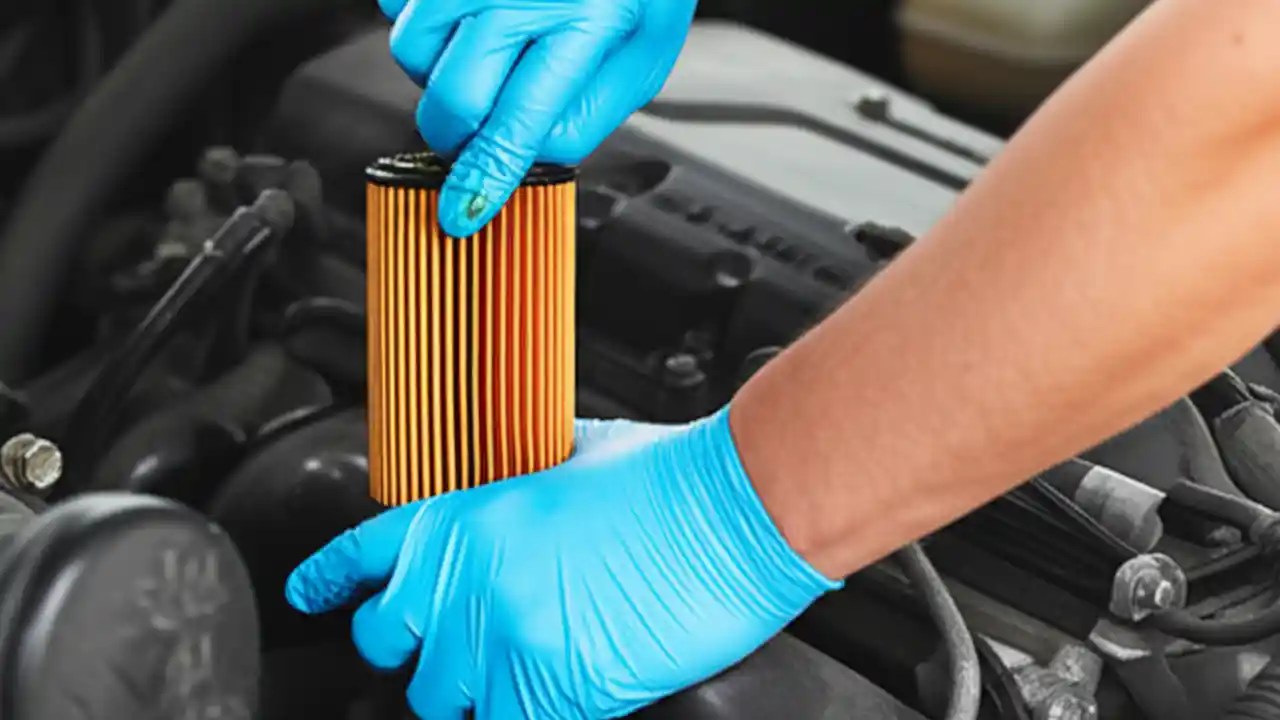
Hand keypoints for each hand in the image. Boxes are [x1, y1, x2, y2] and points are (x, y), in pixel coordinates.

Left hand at [285, 408, 838, 718]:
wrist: (733, 509)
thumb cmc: (669, 475)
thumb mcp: (570, 456)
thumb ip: (516, 485)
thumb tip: (507, 500)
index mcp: (464, 515)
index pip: (365, 557)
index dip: (328, 580)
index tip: (311, 596)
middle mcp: (465, 579)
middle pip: (392, 646)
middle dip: (419, 651)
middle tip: (462, 649)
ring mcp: (501, 639)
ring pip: (443, 701)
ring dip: (475, 693)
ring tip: (524, 669)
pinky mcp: (549, 691)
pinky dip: (521, 712)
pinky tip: (554, 690)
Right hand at [377, 0, 696, 237]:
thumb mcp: (644, 59)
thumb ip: (586, 117)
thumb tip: (524, 158)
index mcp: (588, 20)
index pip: (516, 123)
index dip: (483, 176)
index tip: (460, 212)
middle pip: (452, 96)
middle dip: (460, 131)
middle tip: (484, 124)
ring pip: (412, 51)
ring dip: (437, 73)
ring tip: (483, 55)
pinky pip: (395, 4)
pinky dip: (421, 23)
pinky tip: (464, 18)